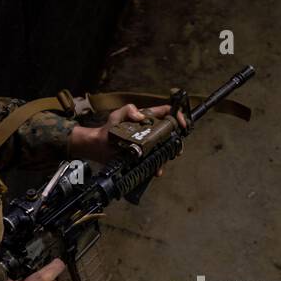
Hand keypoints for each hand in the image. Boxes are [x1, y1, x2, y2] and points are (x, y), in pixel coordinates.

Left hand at [66, 103, 187, 172]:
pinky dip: (157, 166)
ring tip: (165, 161)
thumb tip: (140, 116)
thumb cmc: (108, 129)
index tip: (181, 124)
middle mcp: (150, 131)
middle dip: (176, 140)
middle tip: (177, 148)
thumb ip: (128, 110)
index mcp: (147, 119)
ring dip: (167, 155)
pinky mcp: (144, 156)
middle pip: (170, 133)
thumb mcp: (117, 115)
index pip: (166, 113)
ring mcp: (148, 144)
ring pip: (164, 149)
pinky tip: (156, 170)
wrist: (99, 147)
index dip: (177, 115)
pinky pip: (154, 161)